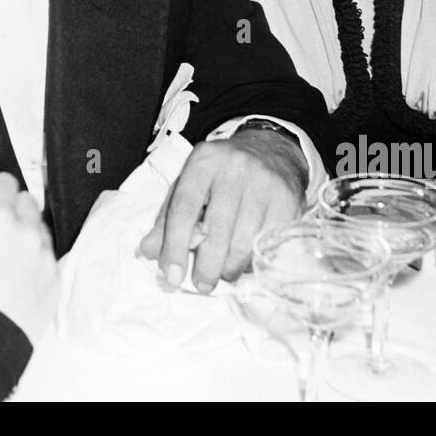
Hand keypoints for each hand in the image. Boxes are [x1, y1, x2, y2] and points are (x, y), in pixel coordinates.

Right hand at [0, 173, 58, 344]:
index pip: (5, 180)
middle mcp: (28, 231)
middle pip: (26, 200)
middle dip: (11, 209)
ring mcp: (46, 253)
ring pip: (40, 226)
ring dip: (26, 231)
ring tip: (5, 257)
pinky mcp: (56, 276)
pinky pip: (49, 252)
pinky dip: (36, 256)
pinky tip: (18, 274)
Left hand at [138, 129, 307, 293]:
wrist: (270, 151)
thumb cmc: (221, 174)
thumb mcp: (190, 185)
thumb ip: (167, 218)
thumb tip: (148, 252)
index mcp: (203, 161)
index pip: (184, 208)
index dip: (175, 245)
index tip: (172, 275)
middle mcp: (234, 168)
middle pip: (217, 228)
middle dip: (207, 265)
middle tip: (201, 285)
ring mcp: (264, 182)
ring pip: (245, 240)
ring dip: (231, 267)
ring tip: (224, 274)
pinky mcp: (287, 199)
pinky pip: (269, 242)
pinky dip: (255, 260)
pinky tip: (246, 263)